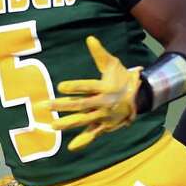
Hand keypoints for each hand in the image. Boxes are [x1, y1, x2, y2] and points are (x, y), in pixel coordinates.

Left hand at [35, 36, 140, 151]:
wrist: (139, 97)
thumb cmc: (122, 77)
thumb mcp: (113, 63)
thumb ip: (99, 53)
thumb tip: (89, 38)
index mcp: (105, 87)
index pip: (87, 87)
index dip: (75, 87)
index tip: (61, 86)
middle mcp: (103, 103)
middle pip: (80, 105)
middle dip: (62, 105)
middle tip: (46, 105)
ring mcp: (103, 116)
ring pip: (83, 120)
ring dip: (68, 123)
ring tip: (53, 125)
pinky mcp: (104, 126)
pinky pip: (92, 135)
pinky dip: (83, 141)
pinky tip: (71, 147)